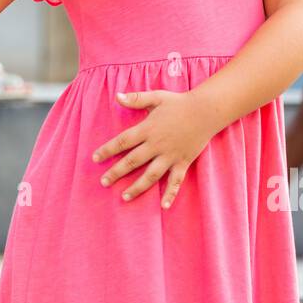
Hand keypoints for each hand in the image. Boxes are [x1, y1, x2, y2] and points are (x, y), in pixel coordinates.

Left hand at [91, 89, 219, 208]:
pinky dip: (170, 194)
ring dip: (137, 187)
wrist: (207, 110)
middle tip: (103, 182)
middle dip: (116, 172)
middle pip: (133, 161)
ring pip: (151, 175)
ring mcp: (170, 155)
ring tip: (124, 197)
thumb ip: (136, 99)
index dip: (107, 150)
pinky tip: (163, 206)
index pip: (123, 141)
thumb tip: (116, 96)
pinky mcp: (183, 162)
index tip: (95, 158)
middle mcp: (157, 144)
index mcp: (148, 129)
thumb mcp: (156, 97)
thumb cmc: (179, 102)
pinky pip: (176, 181)